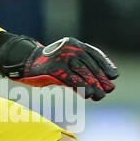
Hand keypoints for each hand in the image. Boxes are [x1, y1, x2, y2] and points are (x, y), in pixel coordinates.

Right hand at [0, 34, 118, 100]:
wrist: (25, 63)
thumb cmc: (47, 66)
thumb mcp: (65, 63)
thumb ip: (80, 69)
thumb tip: (98, 84)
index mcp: (74, 44)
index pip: (94, 53)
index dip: (106, 64)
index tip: (114, 75)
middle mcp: (70, 48)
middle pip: (90, 64)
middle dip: (101, 78)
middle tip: (110, 89)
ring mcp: (62, 57)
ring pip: (83, 72)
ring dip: (94, 85)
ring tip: (100, 96)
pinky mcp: (54, 68)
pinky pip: (72, 79)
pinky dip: (82, 87)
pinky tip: (88, 95)